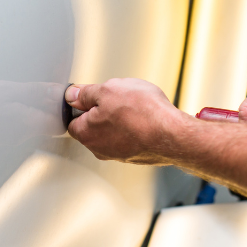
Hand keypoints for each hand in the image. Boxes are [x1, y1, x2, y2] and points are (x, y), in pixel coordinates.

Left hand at [65, 78, 189, 163]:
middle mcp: (99, 149)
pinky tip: (144, 118)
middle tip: (117, 99)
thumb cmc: (142, 113)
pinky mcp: (135, 156)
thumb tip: (73, 94)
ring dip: (120, 119)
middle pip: (93, 126)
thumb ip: (85, 93)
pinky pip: (129, 137)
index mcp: (86, 133)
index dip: (81, 105)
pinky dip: (134, 128)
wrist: (173, 135)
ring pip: (112, 131)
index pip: (72, 120)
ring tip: (134, 108)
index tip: (92, 96)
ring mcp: (118, 155)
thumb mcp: (108, 90)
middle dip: (102, 111)